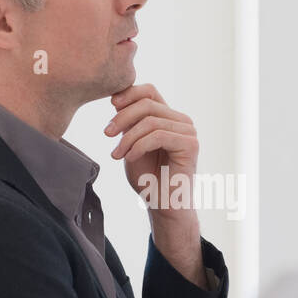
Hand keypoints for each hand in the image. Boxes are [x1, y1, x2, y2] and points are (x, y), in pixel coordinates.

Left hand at [104, 84, 198, 214]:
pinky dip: (139, 146)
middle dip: (123, 117)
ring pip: (151, 121)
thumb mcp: (132, 144)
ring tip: (117, 154)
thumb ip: (129, 123)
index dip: (129, 93)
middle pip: (148, 104)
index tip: (111, 105)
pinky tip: (129, 158)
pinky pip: (158, 136)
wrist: (163, 206)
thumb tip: (117, 99)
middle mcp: (182, 121)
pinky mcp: (191, 145)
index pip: (150, 91)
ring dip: (128, 137)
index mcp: (169, 117)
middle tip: (107, 133)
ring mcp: (189, 132)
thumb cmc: (148, 178)